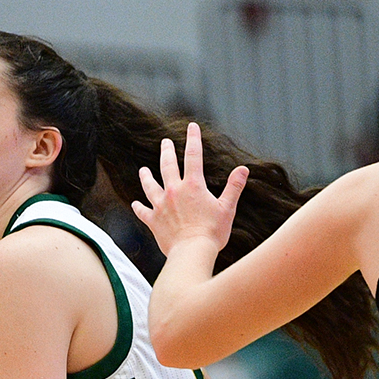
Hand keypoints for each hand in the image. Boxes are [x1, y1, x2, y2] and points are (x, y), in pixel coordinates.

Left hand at [132, 121, 247, 256]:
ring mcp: (161, 205)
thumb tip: (243, 169)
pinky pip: (143, 211)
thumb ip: (234, 187)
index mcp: (193, 185)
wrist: (192, 251)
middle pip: (168, 166)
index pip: (194, 156)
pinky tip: (135, 204)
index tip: (191, 127)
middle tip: (165, 142)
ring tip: (143, 170)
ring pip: (150, 186)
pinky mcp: (153, 221)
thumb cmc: (212, 232)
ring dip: (146, 176)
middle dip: (167, 151)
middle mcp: (174, 191)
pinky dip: (139, 207)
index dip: (193, 139)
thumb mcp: (227, 208)